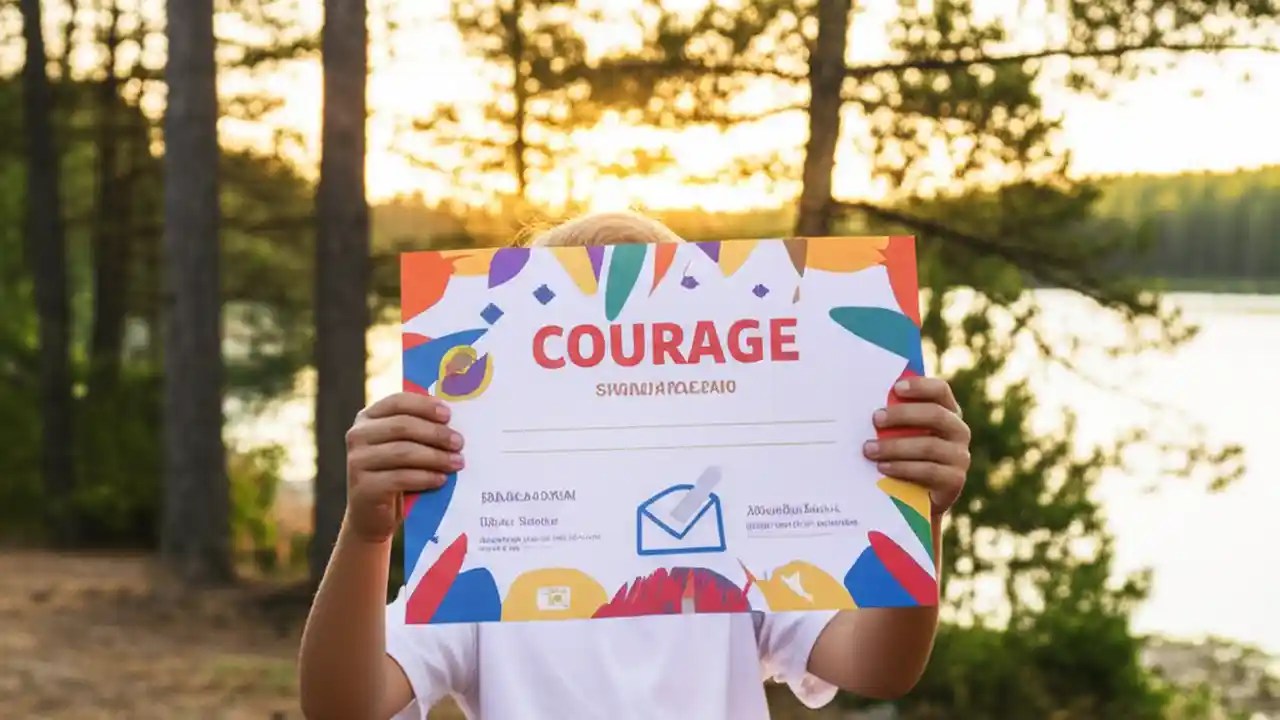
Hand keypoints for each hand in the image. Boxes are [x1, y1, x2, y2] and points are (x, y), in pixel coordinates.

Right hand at [344, 392, 465, 543]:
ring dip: (435, 457)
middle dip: (435, 433)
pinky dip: (425, 477)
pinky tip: (441, 479)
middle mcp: (358, 436)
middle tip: (459, 442)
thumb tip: (454, 420)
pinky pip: (400, 478)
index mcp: (368, 418)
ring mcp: (357, 461)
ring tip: (457, 462)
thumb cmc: (395, 474)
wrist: (372, 516)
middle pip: (402, 426)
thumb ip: (418, 430)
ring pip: (403, 452)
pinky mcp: (364, 487)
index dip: (424, 406)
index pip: (397, 401)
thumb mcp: (402, 447)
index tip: (448, 415)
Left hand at [862, 377, 969, 517]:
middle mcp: (958, 431)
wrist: (916, 497)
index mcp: (947, 412)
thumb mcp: (901, 434)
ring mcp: (959, 456)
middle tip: (875, 419)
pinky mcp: (954, 480)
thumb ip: (895, 418)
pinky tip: (883, 467)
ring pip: (929, 445)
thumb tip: (870, 404)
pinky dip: (902, 468)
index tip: (896, 387)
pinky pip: (928, 471)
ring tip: (869, 449)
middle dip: (902, 415)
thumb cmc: (903, 455)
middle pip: (935, 415)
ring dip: (895, 446)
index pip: (940, 391)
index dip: (921, 386)